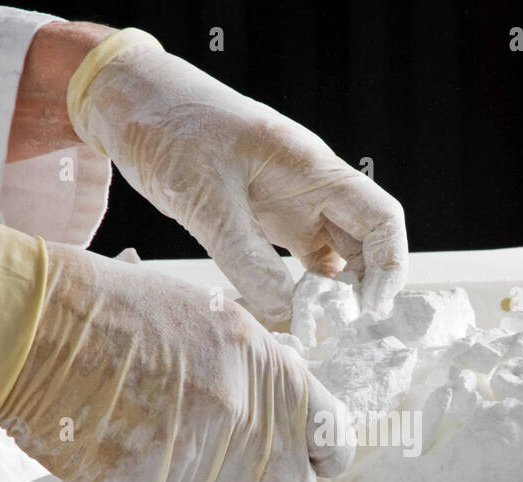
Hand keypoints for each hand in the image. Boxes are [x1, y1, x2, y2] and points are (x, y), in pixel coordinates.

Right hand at [0, 226, 354, 481]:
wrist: (41, 328)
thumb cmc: (120, 315)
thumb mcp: (215, 321)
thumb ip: (259, 377)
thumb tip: (282, 430)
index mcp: (273, 370)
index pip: (331, 443)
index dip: (313, 462)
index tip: (293, 466)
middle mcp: (251, 417)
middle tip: (221, 480)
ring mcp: (206, 460)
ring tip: (163, 470)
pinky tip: (133, 479)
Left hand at [67, 29, 407, 327]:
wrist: (132, 104)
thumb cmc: (170, 131)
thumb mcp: (206, 199)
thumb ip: (247, 259)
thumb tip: (289, 316)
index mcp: (312, 169)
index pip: (381, 218)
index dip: (390, 266)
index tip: (370, 311)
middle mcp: (311, 188)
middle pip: (365, 243)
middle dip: (364, 291)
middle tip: (343, 335)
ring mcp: (290, 205)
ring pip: (334, 257)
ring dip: (333, 296)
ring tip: (318, 333)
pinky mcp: (264, 219)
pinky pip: (299, 262)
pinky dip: (301, 291)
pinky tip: (288, 317)